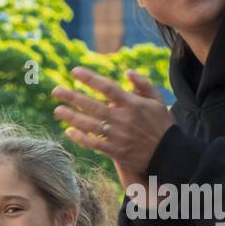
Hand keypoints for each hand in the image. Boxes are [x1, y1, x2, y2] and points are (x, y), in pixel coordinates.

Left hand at [53, 68, 174, 179]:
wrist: (169, 154)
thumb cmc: (162, 125)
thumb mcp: (158, 101)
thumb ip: (143, 85)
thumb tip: (127, 71)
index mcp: (132, 103)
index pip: (106, 87)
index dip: (89, 78)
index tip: (75, 72)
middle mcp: (122, 118)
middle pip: (92, 105)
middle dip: (72, 97)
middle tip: (55, 91)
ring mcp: (117, 135)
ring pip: (89, 124)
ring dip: (71, 117)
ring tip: (57, 110)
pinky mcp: (115, 151)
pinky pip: (93, 143)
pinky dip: (80, 137)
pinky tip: (68, 131)